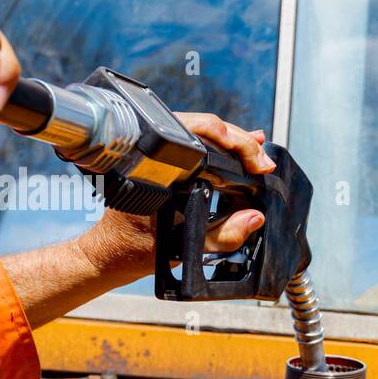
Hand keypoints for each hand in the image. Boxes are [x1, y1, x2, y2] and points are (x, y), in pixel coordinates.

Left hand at [73, 112, 275, 283]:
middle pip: (204, 128)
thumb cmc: (140, 248)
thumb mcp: (187, 246)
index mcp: (157, 168)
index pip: (200, 140)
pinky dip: (218, 144)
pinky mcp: (161, 157)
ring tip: (257, 154)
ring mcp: (156, 152)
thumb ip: (225, 236)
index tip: (256, 164)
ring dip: (232, 140)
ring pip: (199, 130)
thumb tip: (255, 217)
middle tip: (263, 163)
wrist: (114, 250)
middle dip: (240, 142)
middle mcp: (153, 153)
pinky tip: (239, 148)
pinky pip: (192, 141)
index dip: (233, 145)